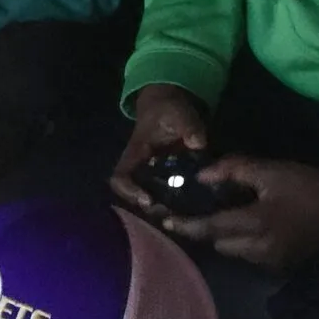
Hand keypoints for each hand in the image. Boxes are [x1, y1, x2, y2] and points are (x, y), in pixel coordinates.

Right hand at [112, 84, 211, 209]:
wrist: (171, 104)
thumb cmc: (168, 108)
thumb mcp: (178, 112)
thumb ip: (188, 126)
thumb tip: (198, 143)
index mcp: (135, 154)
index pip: (121, 177)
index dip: (129, 191)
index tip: (148, 200)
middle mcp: (141, 168)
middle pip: (135, 196)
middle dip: (151, 208)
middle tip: (170, 214)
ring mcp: (154, 174)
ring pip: (152, 198)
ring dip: (165, 208)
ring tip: (183, 214)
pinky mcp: (169, 175)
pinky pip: (170, 193)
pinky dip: (180, 201)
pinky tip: (195, 205)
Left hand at [161, 156, 318, 272]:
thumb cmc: (306, 184)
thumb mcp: (270, 170)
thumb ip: (233, 170)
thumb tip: (201, 176)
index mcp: (256, 224)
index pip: (211, 228)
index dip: (187, 225)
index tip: (166, 222)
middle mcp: (261, 249)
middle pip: (219, 244)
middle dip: (210, 230)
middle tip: (204, 211)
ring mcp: (272, 262)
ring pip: (235, 253)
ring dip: (229, 238)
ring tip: (234, 217)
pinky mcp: (282, 267)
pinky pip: (252, 257)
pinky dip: (246, 245)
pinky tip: (255, 228)